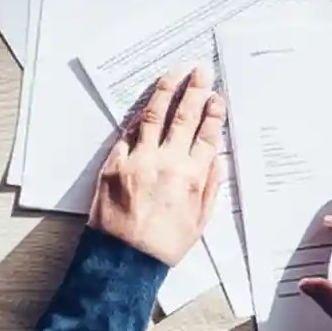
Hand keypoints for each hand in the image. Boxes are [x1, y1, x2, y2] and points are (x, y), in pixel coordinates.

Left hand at [88, 66, 224, 265]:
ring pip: (155, 116)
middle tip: (200, 70)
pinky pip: (128, 134)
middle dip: (195, 89)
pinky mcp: (115, 164)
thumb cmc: (163, 245)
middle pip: (184, 116)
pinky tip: (147, 105)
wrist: (125, 259)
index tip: (216, 97)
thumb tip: (216, 161)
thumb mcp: (199, 221)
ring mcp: (139, 160)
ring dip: (167, 90)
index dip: (213, 112)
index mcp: (191, 177)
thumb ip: (210, 188)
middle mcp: (167, 162)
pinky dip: (139, 118)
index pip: (207, 134)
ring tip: (174, 73)